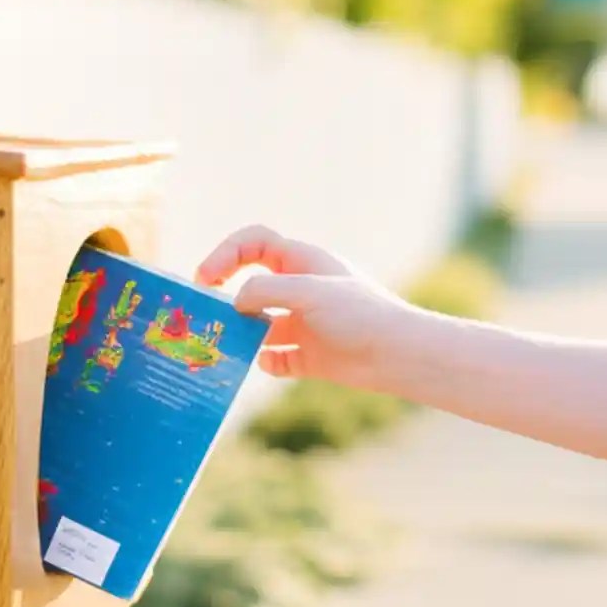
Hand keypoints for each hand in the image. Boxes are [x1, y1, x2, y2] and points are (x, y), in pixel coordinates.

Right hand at [195, 225, 417, 388]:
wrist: (399, 355)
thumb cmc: (359, 313)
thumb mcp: (308, 291)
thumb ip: (265, 290)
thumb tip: (234, 302)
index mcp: (301, 263)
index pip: (253, 243)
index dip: (225, 254)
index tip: (207, 279)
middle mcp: (300, 290)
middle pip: (250, 285)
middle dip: (226, 299)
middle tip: (208, 316)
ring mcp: (304, 323)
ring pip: (259, 325)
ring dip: (241, 334)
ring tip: (226, 345)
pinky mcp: (311, 356)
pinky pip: (277, 358)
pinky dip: (267, 361)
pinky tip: (268, 362)